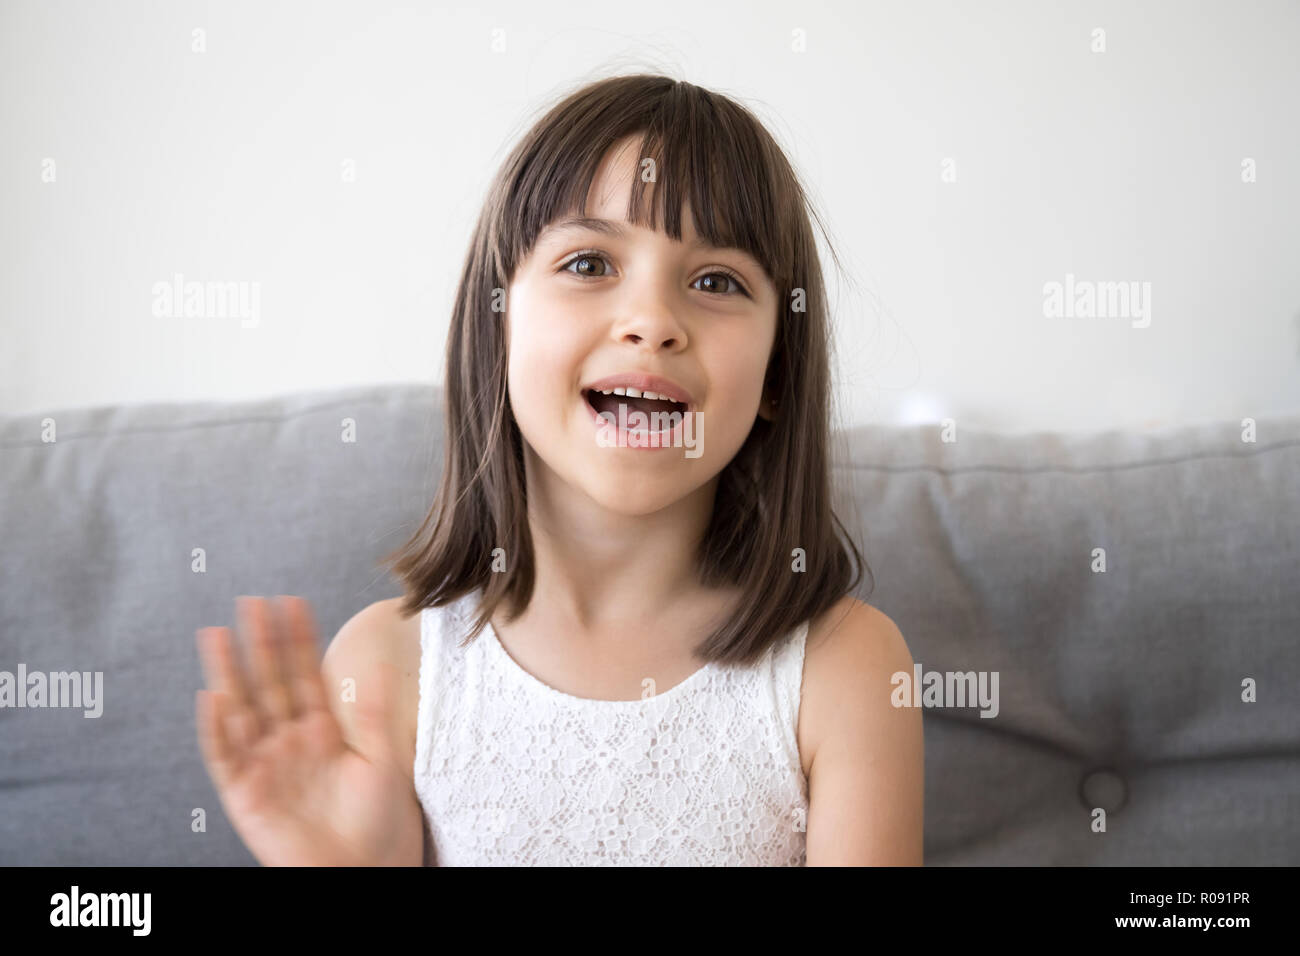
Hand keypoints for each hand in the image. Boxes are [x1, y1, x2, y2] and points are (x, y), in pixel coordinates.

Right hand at [195, 596, 420, 865]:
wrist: (367, 873)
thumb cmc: (382, 824)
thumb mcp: (386, 759)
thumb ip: (374, 712)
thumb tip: (381, 661)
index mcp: (323, 731)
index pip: (305, 674)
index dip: (297, 639)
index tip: (291, 601)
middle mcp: (290, 743)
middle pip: (268, 683)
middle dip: (259, 643)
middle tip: (250, 602)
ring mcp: (265, 766)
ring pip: (240, 710)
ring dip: (228, 673)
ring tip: (216, 634)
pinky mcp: (246, 795)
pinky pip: (226, 758)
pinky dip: (217, 729)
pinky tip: (213, 697)